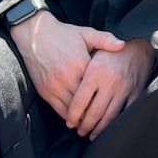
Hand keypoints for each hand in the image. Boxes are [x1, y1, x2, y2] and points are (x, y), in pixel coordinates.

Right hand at [10, 11, 125, 119]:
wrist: (35, 35)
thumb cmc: (64, 34)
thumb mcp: (86, 33)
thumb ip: (105, 40)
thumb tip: (123, 45)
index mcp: (80, 64)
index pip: (97, 87)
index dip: (107, 97)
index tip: (117, 104)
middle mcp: (67, 77)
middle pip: (85, 102)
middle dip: (96, 112)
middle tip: (108, 122)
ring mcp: (55, 86)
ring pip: (72, 110)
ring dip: (83, 118)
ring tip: (94, 124)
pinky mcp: (45, 91)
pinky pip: (59, 109)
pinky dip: (69, 116)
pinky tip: (78, 120)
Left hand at [66, 38, 154, 138]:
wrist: (139, 45)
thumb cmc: (110, 51)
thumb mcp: (91, 52)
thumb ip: (78, 70)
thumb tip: (65, 92)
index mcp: (95, 72)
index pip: (80, 101)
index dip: (73, 115)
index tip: (69, 122)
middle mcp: (110, 81)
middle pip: (94, 112)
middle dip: (85, 125)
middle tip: (79, 132)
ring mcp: (124, 88)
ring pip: (109, 116)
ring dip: (99, 129)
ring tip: (91, 134)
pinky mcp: (137, 91)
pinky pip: (125, 112)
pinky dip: (117, 123)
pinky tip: (109, 128)